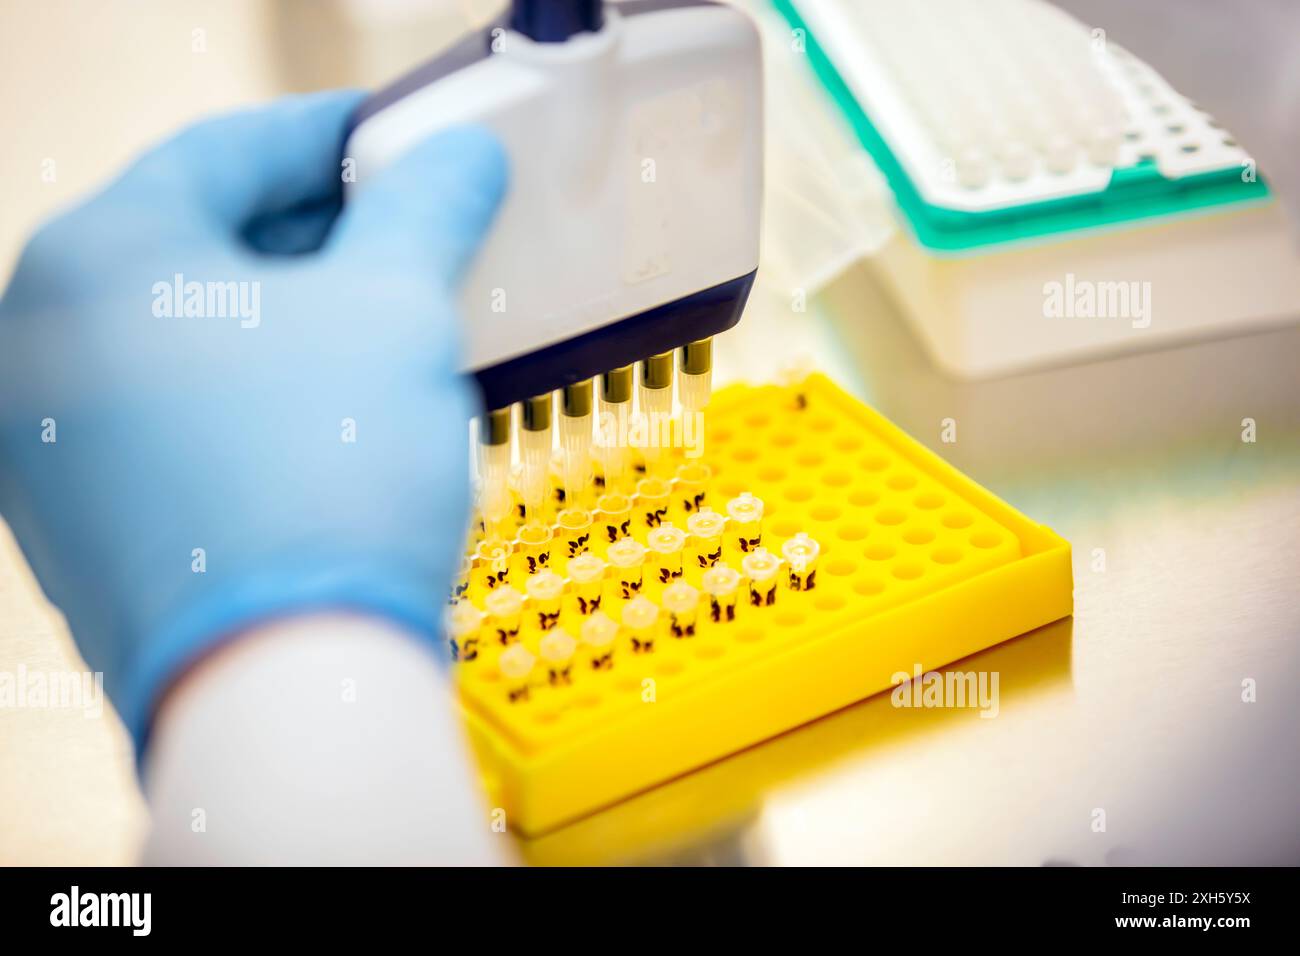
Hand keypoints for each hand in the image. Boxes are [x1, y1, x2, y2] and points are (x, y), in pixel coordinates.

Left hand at [0, 91, 506, 753]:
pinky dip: (257, 393)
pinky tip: (336, 406)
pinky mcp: (87, 522)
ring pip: (191, 338)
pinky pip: (180, 416)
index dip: (329, 136)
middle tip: (409, 230)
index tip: (396, 136)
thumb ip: (424, 208)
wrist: (285, 684)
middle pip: (201, 245)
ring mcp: (51, 444)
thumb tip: (457, 159)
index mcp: (93, 262)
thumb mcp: (394, 308)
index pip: (225, 152)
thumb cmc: (324, 485)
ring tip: (388, 319)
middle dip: (318, 234)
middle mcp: (41, 347)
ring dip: (293, 317)